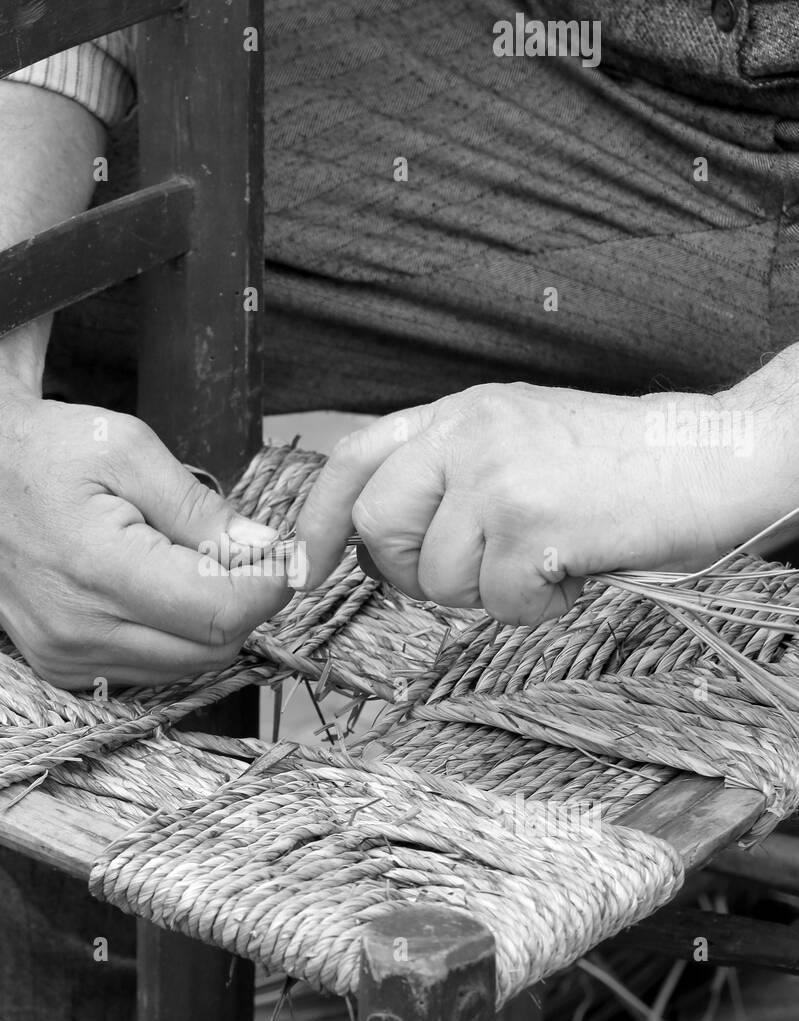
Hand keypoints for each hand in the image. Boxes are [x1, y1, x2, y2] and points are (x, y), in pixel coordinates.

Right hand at [0, 390, 288, 687]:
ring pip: (184, 668)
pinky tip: (159, 591)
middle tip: (247, 555)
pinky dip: (171, 639)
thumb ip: (201, 509)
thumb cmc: (47, 447)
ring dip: (209, 625)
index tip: (288, 556)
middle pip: (211, 649)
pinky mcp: (59, 667)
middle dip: (245, 604)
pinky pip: (146, 670)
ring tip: (195, 566)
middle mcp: (78, 630)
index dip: (269, 587)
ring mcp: (65, 657)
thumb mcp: (131, 451)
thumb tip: (265, 551)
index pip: (220, 612)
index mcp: (98, 571)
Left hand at [294, 383, 763, 625]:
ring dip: (488, 592)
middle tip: (481, 567)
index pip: (355, 458)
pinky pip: (497, 602)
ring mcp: (496, 475)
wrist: (713, 459)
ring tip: (545, 559)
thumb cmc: (619, 466)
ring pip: (438, 578)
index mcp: (459, 413)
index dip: (319, 518)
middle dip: (417, 569)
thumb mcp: (518, 440)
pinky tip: (571, 571)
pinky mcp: (529, 522)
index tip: (305, 566)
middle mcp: (467, 434)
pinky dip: (535, 606)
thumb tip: (384, 543)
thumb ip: (448, 475)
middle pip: (380, 527)